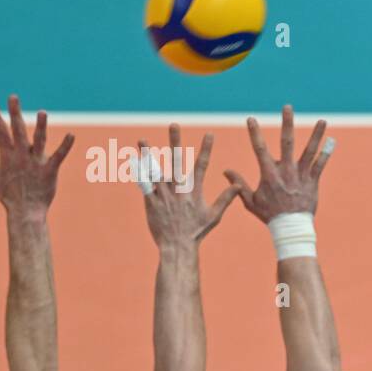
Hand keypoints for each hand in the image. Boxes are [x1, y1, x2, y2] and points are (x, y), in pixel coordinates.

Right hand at [0, 95, 74, 219]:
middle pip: (17, 130)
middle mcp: (21, 155)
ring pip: (39, 140)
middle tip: (13, 97)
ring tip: (42, 112)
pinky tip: (72, 135)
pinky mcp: (50, 170)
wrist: (24, 211)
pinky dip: (65, 146)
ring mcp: (36, 162)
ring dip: (40, 126)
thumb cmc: (7, 195)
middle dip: (14, 113)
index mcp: (7, 155)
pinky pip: (59, 155)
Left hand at [139, 125, 240, 248]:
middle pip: (177, 160)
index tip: (209, 134)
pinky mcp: (151, 201)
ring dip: (148, 154)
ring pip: (155, 169)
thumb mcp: (214, 216)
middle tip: (174, 125)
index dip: (206, 148)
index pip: (202, 165)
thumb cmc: (196, 232)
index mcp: (194, 191)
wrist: (177, 246)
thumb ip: (225, 199)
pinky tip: (133, 161)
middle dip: (175, 141)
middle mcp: (179, 190)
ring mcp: (164, 195)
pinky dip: (138, 172)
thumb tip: (238, 185)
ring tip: (142, 139)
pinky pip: (144, 184)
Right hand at [225, 105, 330, 222]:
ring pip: (309, 151)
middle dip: (287, 124)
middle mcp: (286, 172)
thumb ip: (238, 184)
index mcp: (269, 175)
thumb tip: (226, 171)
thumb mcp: (250, 201)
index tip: (251, 118)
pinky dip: (326, 153)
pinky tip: (332, 140)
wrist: (291, 228)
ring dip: (315, 135)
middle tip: (287, 107)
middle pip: (287, 143)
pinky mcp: (313, 181)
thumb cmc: (270, 215)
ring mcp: (301, 176)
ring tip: (322, 120)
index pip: (259, 149)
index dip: (255, 133)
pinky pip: (320, 165)